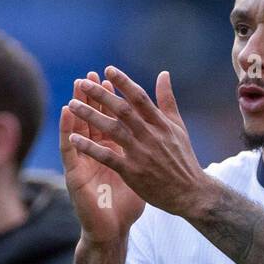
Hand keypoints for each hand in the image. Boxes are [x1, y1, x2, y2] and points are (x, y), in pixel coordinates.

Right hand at [59, 71, 145, 243]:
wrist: (113, 230)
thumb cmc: (126, 204)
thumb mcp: (139, 173)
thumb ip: (144, 152)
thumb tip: (157, 137)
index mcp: (111, 151)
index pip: (109, 119)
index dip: (110, 100)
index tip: (112, 79)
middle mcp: (95, 153)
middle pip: (92, 119)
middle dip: (92, 97)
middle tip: (90, 75)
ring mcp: (83, 161)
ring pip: (78, 129)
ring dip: (77, 107)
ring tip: (76, 87)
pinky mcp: (74, 173)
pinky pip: (69, 149)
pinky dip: (67, 129)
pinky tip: (66, 113)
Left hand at [66, 65, 211, 216]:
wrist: (191, 193)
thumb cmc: (183, 159)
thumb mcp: (178, 127)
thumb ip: (167, 100)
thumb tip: (163, 73)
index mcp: (161, 123)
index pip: (140, 97)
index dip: (123, 82)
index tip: (108, 69)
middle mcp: (150, 135)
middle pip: (122, 110)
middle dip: (101, 95)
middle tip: (82, 82)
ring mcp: (141, 154)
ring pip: (112, 130)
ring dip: (91, 116)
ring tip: (72, 104)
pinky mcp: (133, 172)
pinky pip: (107, 156)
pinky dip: (90, 147)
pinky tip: (74, 139)